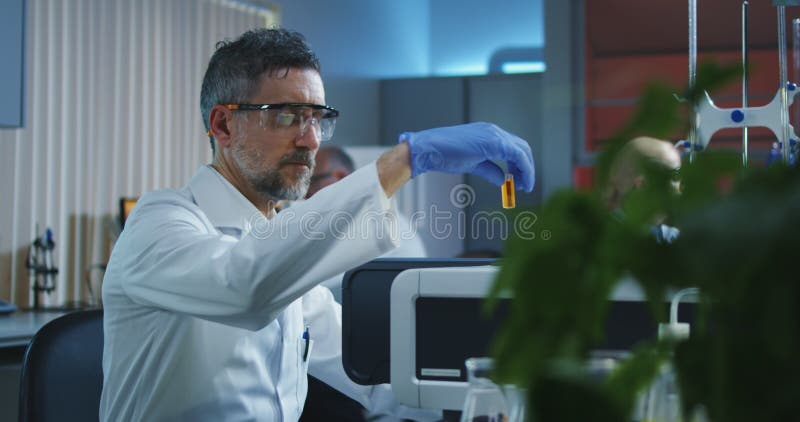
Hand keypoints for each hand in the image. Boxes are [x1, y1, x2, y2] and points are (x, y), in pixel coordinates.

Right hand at [398, 122, 534, 191]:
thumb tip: (503, 179)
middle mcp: (493, 131)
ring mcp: (494, 134)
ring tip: (523, 185)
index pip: (512, 147)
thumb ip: (490, 170)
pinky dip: (524, 169)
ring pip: (522, 150)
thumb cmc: (444, 155)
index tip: (518, 179)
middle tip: (523, 184)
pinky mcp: (494, 142)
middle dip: (526, 167)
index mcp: (488, 134)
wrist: (429, 150)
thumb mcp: (472, 164)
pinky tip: (521, 182)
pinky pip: (517, 155)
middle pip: (521, 147)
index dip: (519, 165)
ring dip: (526, 169)